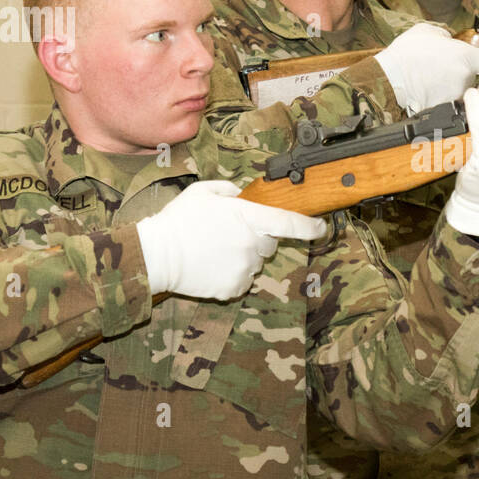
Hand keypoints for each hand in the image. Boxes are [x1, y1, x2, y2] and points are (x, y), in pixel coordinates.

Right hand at [136, 180, 325, 299]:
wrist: (156, 255)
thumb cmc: (178, 221)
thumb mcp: (203, 192)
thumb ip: (229, 190)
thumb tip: (241, 196)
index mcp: (248, 218)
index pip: (290, 222)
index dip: (310, 226)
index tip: (321, 227)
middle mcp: (252, 245)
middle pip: (270, 244)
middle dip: (257, 238)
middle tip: (230, 234)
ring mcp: (244, 269)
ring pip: (255, 263)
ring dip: (243, 257)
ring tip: (215, 250)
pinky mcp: (233, 288)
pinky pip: (242, 280)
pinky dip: (232, 274)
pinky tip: (211, 265)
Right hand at [375, 22, 478, 113]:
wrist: (387, 78)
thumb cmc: (405, 54)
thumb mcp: (427, 31)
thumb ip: (445, 34)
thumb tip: (449, 38)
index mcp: (466, 58)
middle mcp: (465, 80)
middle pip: (478, 82)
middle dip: (469, 79)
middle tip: (449, 72)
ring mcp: (455, 97)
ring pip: (463, 95)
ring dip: (454, 90)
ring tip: (434, 81)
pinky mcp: (444, 111)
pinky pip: (449, 105)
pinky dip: (443, 101)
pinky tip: (428, 93)